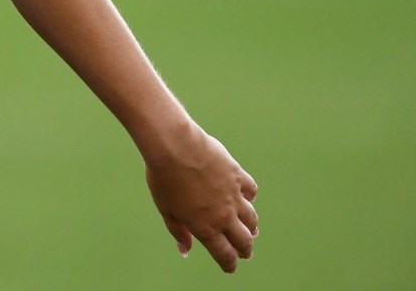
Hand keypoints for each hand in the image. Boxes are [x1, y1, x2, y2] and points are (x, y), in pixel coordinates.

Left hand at [145, 127, 258, 272]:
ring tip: (251, 230)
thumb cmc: (164, 178)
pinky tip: (246, 197)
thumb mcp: (166, 209)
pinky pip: (251, 191)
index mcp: (205, 227)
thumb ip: (179, 231)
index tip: (230, 267)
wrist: (175, 147)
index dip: (229, 264)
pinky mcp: (238, 176)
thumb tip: (185, 250)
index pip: (224, 254)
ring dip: (252, 227)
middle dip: (245, 250)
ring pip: (252, 219)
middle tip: (245, 253)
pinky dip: (250, 197)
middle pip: (244, 240)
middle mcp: (224, 215)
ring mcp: (233, 196)